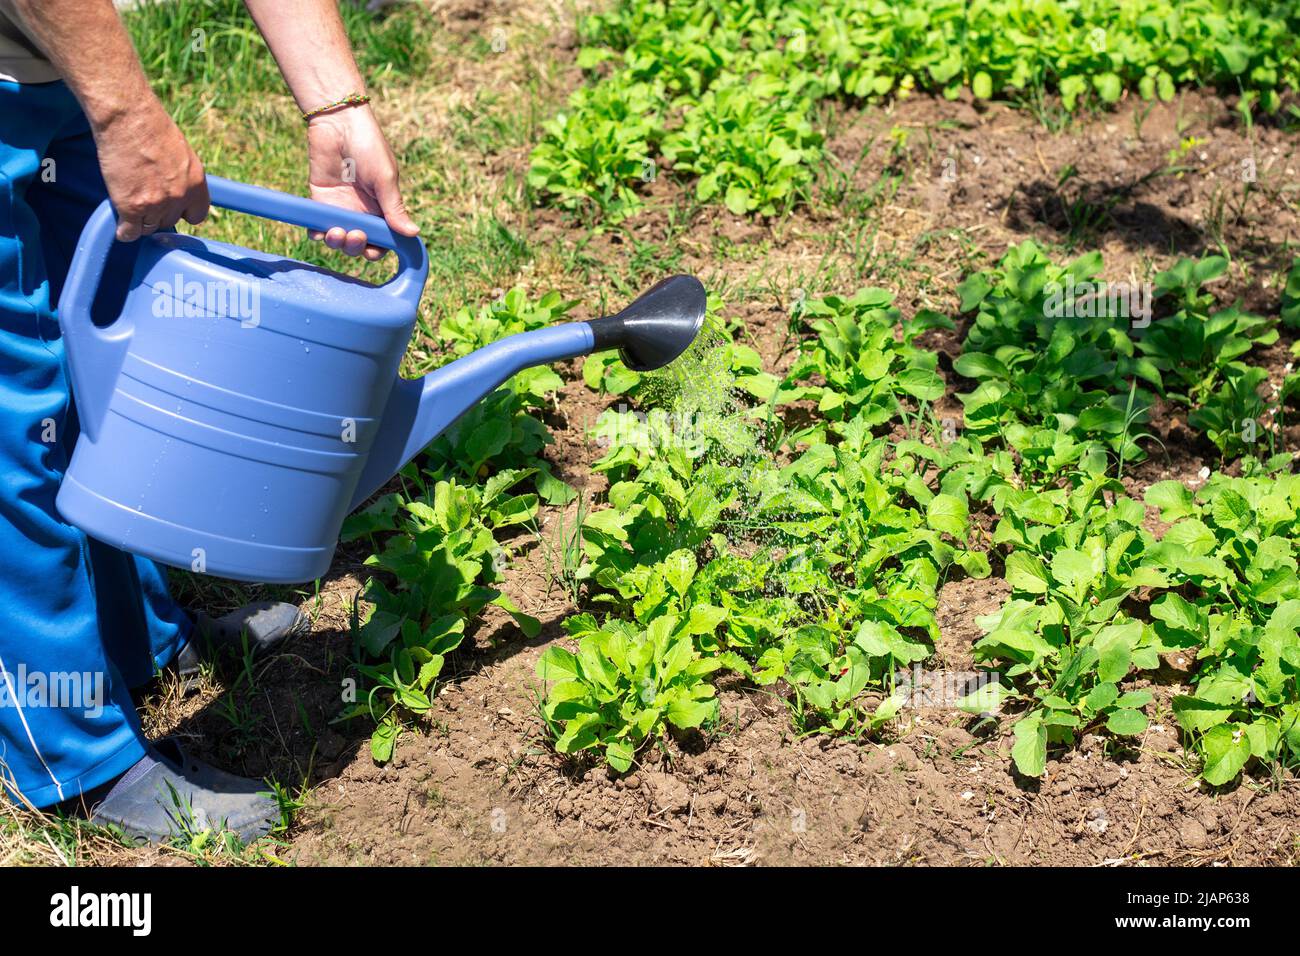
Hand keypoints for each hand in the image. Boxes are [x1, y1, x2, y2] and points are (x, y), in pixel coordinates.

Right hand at [93, 101, 208, 240]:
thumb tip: (176, 189)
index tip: (171, 209)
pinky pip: (129, 233)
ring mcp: (156, 204)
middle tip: (142, 198)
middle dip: (157, 213)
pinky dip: (124, 232)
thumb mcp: (181, 153)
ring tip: (130, 206)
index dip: (181, 213)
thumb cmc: (150, 127)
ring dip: (139, 221)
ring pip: (148, 228)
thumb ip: (182, 176)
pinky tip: (121, 225)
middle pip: (169, 221)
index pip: (196, 216)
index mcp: (196, 184)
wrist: (127, 117)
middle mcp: (179, 197)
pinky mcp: (131, 207)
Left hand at [306, 106, 417, 259]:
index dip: (378, 249)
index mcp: (382, 208)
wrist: (338, 123)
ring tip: (337, 232)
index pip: (382, 239)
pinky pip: (317, 227)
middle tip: (355, 234)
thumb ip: (395, 209)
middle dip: (357, 247)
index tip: (373, 249)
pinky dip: (318, 235)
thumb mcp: (385, 179)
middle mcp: (362, 212)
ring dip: (339, 243)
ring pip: (339, 240)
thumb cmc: (369, 147)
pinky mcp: (320, 201)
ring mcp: (340, 208)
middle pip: (360, 244)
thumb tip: (413, 234)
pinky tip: (320, 232)